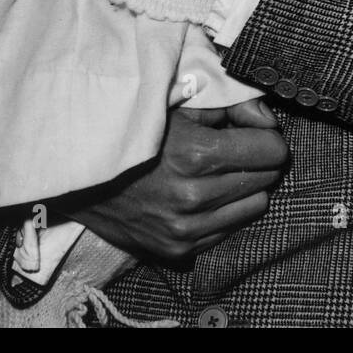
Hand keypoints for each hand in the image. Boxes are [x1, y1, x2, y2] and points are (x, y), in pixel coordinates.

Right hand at [61, 100, 288, 261]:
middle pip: (266, 178)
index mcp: (196, 155)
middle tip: (234, 147)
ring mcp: (185, 229)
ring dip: (245, 186)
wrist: (80, 177)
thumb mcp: (178, 103)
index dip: (265, 136)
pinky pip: (230, 229)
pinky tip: (203, 193)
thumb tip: (267, 119)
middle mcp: (193, 198)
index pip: (272, 151)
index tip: (250, 129)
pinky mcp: (178, 250)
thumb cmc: (134, 131)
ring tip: (218, 171)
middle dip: (258, 159)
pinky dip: (226, 210)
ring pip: (255, 206)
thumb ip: (230, 105)